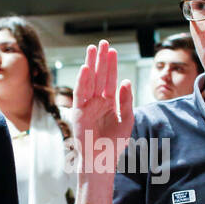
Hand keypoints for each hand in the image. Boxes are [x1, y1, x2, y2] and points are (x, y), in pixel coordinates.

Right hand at [72, 40, 132, 177]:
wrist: (102, 160)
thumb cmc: (114, 143)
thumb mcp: (126, 120)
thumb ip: (126, 101)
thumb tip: (126, 81)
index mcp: (108, 102)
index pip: (109, 79)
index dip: (111, 65)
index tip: (112, 50)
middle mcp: (97, 101)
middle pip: (99, 76)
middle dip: (101, 59)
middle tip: (103, 43)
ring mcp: (87, 105)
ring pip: (89, 81)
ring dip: (91, 65)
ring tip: (93, 49)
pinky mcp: (78, 112)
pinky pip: (80, 94)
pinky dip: (82, 81)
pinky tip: (86, 68)